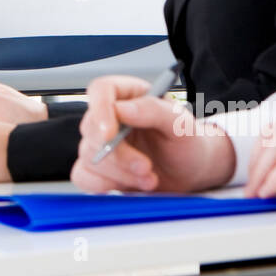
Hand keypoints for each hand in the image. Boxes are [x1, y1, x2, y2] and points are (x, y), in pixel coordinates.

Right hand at [71, 75, 235, 193]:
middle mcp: (110, 117)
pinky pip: (84, 177)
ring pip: (89, 157)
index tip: (110, 135)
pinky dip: (105, 186)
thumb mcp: (180, 123)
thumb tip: (123, 110)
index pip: (101, 90)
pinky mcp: (98, 169)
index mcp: (128, 95)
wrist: (191, 171)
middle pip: (92, 129)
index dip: (100, 110)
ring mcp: (100, 144)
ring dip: (120, 173)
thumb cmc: (187, 142)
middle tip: (146, 167)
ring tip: (149, 179)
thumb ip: (154, 110)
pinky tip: (129, 186)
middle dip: (119, 155)